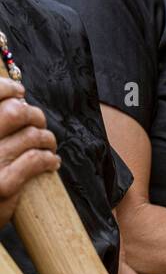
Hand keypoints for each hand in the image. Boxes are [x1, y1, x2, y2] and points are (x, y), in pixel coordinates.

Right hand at [0, 79, 59, 226]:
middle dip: (33, 114)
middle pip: (14, 112)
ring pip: (30, 137)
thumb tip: (15, 103)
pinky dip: (49, 159)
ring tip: (49, 145)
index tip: (21, 92)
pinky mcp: (3, 185)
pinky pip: (35, 161)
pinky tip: (53, 163)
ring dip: (46, 138)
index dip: (8, 88)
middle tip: (40, 123)